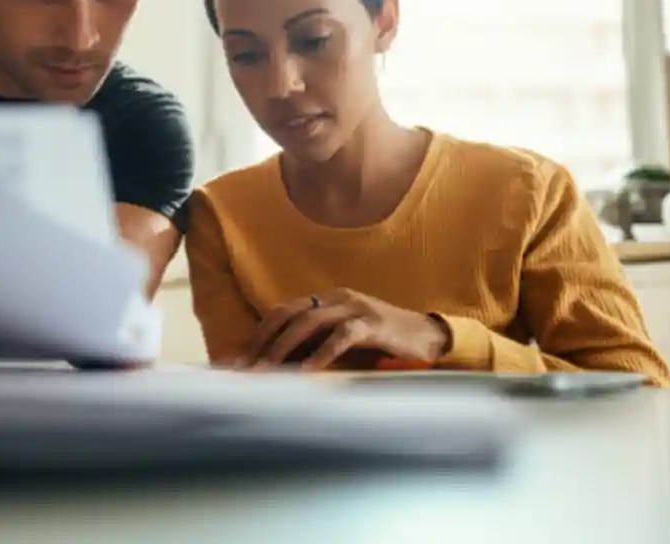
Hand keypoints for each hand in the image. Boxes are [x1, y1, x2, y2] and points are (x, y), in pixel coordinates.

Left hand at [243, 288, 450, 370]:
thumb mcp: (343, 339)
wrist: (429, 338)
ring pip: (309, 322)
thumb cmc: (381, 343)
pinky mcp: (374, 323)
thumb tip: (278, 365)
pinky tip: (307, 371)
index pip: (282, 311)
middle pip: (288, 313)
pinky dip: (321, 353)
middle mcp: (337, 297)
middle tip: (246, 368)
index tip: (240, 359)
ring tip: (267, 371)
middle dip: (263, 341)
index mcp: (326, 299)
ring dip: (284, 348)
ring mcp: (356, 307)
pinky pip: (342, 336)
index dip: (258, 334)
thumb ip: (315, 343)